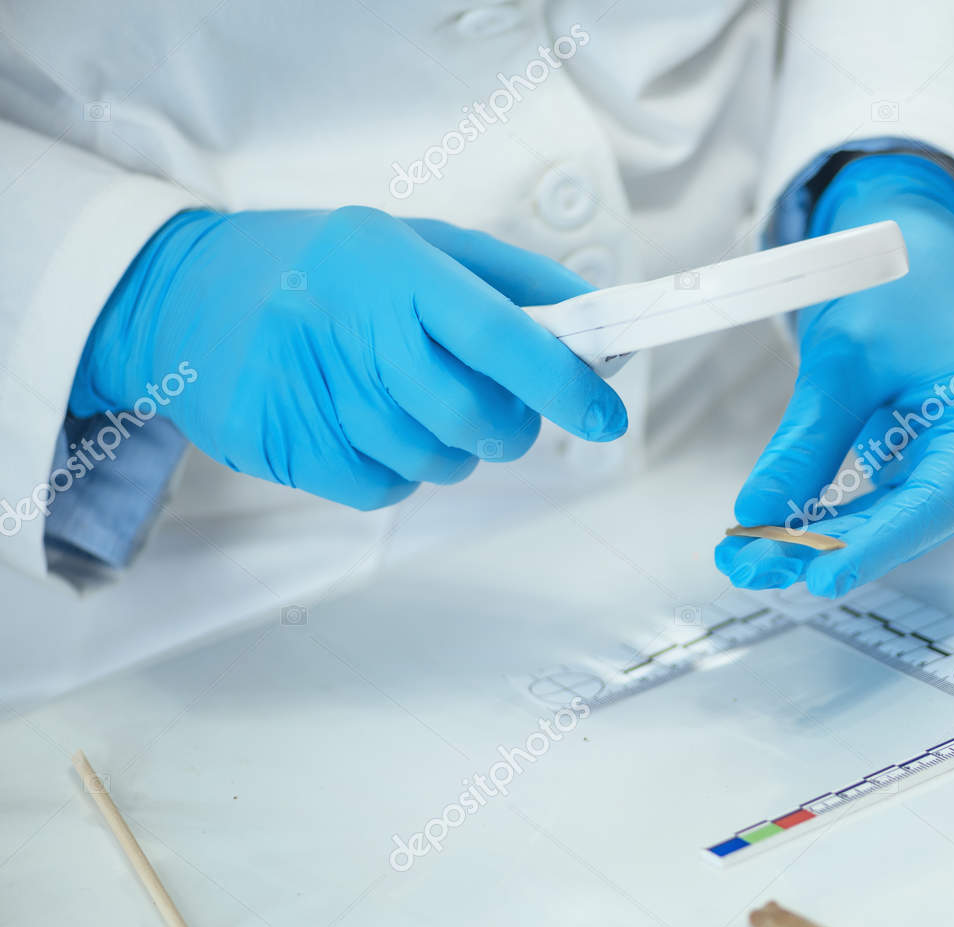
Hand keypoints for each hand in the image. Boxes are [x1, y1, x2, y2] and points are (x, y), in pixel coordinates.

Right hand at [72, 207, 626, 508]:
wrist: (179, 294)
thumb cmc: (322, 267)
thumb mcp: (413, 242)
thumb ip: (512, 283)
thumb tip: (599, 326)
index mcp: (392, 265)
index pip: (497, 333)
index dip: (561, 381)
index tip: (605, 415)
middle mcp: (350, 326)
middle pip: (472, 415)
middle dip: (509, 426)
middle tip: (501, 409)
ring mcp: (313, 392)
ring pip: (435, 460)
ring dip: (452, 447)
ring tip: (413, 401)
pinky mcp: (287, 447)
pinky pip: (386, 489)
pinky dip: (400, 471)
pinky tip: (371, 426)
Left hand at [715, 155, 953, 596]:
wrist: (918, 255)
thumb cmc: (897, 289)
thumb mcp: (842, 362)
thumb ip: (805, 445)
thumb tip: (755, 516)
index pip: (933, 503)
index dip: (873, 547)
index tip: (817, 578)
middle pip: (910, 522)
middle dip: (826, 548)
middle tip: (746, 564)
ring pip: (894, 522)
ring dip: (824, 540)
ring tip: (747, 554)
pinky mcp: (948, 473)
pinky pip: (890, 508)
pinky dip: (838, 521)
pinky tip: (779, 535)